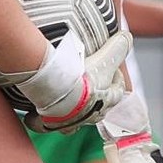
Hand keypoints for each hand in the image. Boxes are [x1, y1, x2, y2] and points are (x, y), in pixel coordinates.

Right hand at [0, 30, 131, 133]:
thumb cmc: (82, 78)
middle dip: (97, 98)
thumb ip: (118, 47)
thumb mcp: (105, 58)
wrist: (56, 92)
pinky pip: (45, 125)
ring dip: (73, 112)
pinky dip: (41, 121)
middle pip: (98, 108)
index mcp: (106, 101)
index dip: (116, 80)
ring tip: (65, 101)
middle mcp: (91, 115)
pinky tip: (35, 116)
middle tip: (90, 86)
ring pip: (75, 120)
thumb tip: (127, 37)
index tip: (113, 71)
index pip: (118, 92)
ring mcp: (71, 122)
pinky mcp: (51, 124)